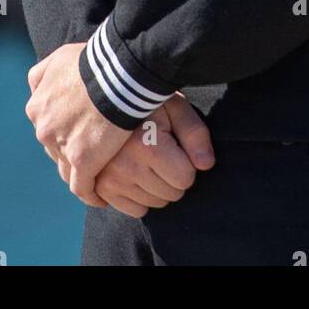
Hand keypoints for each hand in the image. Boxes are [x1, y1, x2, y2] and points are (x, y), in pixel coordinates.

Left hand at [26, 43, 131, 206]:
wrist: (117, 73)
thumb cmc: (94, 61)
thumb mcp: (59, 57)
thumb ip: (43, 74)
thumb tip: (37, 87)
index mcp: (36, 106)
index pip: (47, 126)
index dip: (63, 131)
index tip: (79, 132)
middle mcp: (43, 128)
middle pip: (55, 148)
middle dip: (70, 151)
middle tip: (92, 153)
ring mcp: (61, 146)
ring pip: (67, 169)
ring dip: (80, 174)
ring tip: (98, 177)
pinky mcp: (82, 162)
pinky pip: (82, 187)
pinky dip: (91, 194)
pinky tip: (101, 197)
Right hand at [88, 92, 216, 217]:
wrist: (109, 98)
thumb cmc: (148, 101)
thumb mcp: (175, 106)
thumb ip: (194, 133)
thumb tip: (206, 164)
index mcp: (146, 145)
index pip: (185, 178)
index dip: (186, 162)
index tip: (176, 145)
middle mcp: (126, 166)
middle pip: (172, 194)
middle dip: (172, 176)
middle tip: (161, 150)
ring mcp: (110, 179)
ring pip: (155, 204)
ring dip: (157, 186)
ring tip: (147, 158)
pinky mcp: (102, 188)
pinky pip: (136, 211)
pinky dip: (140, 197)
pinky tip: (137, 172)